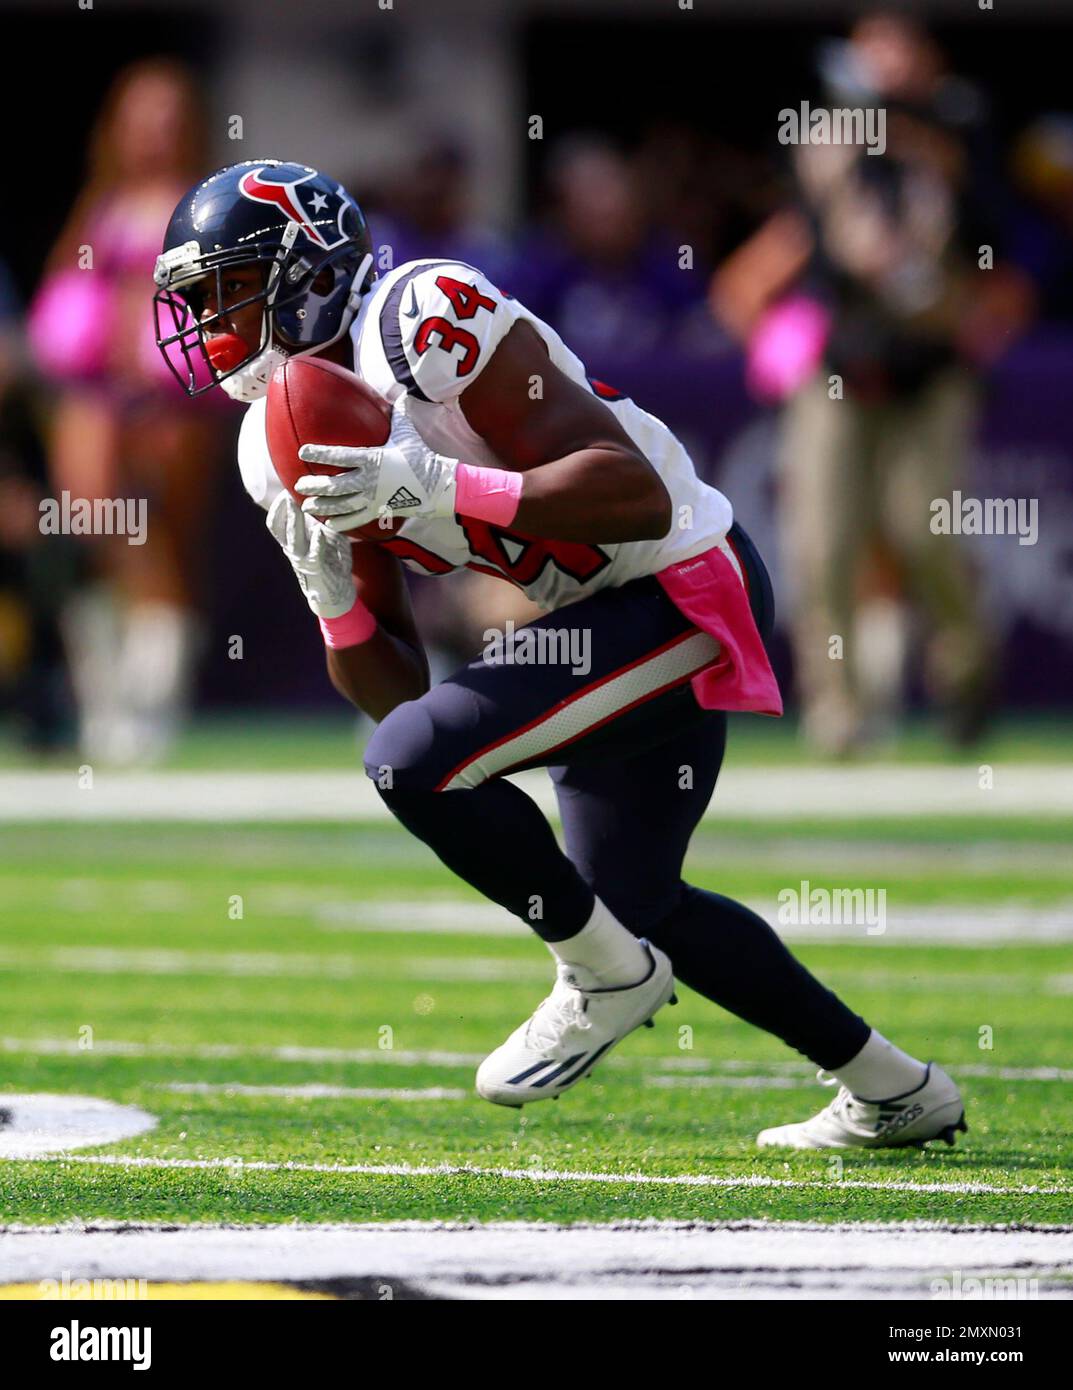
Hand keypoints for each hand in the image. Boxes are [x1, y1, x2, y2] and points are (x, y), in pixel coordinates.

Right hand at [266, 492, 355, 618]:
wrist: (336, 590)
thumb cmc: (332, 560)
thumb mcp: (327, 536)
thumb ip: (323, 520)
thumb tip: (328, 498)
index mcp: (293, 541)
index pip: (276, 521)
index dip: (278, 505)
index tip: (286, 488)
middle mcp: (293, 549)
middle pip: (279, 526)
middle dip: (283, 507)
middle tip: (288, 491)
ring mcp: (302, 559)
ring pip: (291, 537)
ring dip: (294, 519)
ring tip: (297, 504)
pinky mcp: (315, 567)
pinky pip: (313, 553)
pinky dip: (316, 541)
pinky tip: (319, 530)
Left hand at [295, 394, 458, 531]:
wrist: (437, 484)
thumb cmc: (421, 456)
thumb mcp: (407, 432)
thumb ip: (399, 412)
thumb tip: (401, 391)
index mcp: (372, 458)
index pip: (339, 455)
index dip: (319, 453)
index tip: (302, 451)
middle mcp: (369, 480)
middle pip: (335, 485)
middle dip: (315, 485)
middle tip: (300, 485)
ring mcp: (373, 498)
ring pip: (342, 504)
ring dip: (323, 507)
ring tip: (308, 507)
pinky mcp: (380, 510)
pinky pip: (357, 519)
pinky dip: (343, 523)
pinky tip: (329, 525)